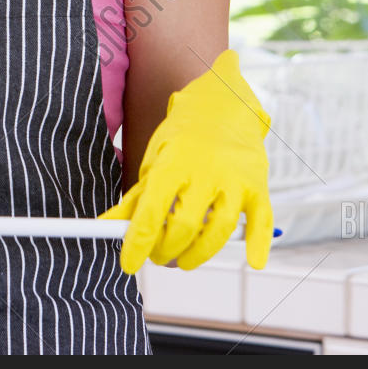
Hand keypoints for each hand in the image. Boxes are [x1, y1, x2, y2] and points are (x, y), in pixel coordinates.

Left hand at [100, 48, 272, 272]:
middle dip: (167, 250)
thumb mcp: (154, 160)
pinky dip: (260, 242)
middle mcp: (205, 170)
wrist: (223, 104)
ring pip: (220, 229)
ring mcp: (235, 178)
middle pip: (185, 225)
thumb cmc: (181, 138)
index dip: (137, 244)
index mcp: (173, 163)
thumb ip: (134, 198)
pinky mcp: (258, 185)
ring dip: (199, 254)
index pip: (151, 212)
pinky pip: (261, 219)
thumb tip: (106, 227)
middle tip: (158, 256)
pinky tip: (254, 261)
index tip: (127, 264)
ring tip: (184, 261)